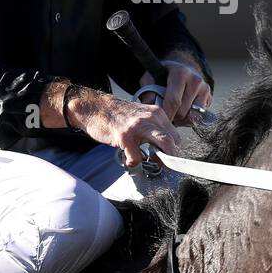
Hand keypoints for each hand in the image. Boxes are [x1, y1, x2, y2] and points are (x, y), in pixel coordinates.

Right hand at [65, 89, 180, 168]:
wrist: (95, 107)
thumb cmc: (117, 115)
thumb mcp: (141, 116)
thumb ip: (153, 128)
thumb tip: (163, 148)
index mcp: (156, 114)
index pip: (176, 135)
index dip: (173, 150)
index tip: (168, 159)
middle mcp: (150, 118)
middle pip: (173, 141)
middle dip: (171, 157)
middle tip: (163, 165)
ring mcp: (138, 126)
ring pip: (163, 145)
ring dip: (158, 160)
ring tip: (148, 162)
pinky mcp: (125, 136)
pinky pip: (137, 157)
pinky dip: (133, 162)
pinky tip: (127, 158)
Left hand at [139, 56, 211, 126]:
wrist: (182, 70)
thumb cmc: (163, 76)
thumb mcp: (151, 78)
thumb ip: (148, 92)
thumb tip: (151, 107)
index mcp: (180, 73)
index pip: (174, 101)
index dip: (166, 114)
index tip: (160, 121)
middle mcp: (196, 80)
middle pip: (183, 111)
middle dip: (173, 118)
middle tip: (166, 115)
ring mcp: (205, 89)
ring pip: (193, 116)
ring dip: (182, 120)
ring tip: (175, 113)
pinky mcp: (210, 97)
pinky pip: (200, 117)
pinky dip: (190, 118)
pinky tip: (184, 111)